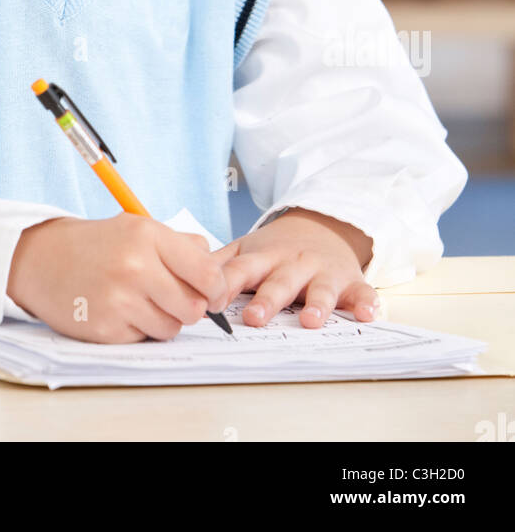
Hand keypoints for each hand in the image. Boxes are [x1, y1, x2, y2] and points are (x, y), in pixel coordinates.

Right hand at [6, 213, 233, 343]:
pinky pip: (144, 338)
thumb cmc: (98, 244)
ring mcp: (119, 300)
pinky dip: (138, 328)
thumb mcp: (139, 228)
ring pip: (171, 328)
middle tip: (173, 298)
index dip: (217, 289)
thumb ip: (182, 247)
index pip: (207, 274)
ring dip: (164, 320)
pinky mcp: (106, 328)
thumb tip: (217, 278)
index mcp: (148, 236)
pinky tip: (119, 310)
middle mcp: (135, 267)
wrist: (42, 259)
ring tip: (140, 301)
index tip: (213, 293)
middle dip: (190, 307)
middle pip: (193, 308)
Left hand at [212, 207, 378, 328]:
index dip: (224, 286)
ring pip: (320, 289)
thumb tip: (178, 279)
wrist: (322, 225)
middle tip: (253, 319)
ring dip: (316, 304)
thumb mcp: (246, 250)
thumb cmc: (276, 249)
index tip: (208, 304)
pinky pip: (362, 292)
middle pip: (278, 282)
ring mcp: (323, 272)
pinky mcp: (350, 281)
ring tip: (310, 321)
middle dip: (267, 301)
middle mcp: (293, 264)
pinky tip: (368, 314)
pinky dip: (367, 303)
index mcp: (263, 258)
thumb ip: (218, 265)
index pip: (240, 271)